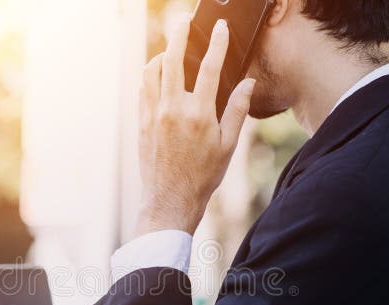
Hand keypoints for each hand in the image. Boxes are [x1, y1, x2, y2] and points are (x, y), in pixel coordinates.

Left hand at [138, 15, 254, 236]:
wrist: (170, 200)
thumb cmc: (204, 176)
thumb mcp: (228, 146)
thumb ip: (237, 111)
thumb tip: (247, 83)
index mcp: (199, 114)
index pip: (208, 68)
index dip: (216, 44)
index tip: (220, 28)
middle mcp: (173, 110)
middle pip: (172, 60)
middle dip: (179, 36)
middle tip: (183, 21)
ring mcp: (153, 115)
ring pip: (151, 72)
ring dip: (160, 55)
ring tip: (168, 49)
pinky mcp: (141, 123)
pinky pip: (142, 90)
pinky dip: (149, 76)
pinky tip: (157, 76)